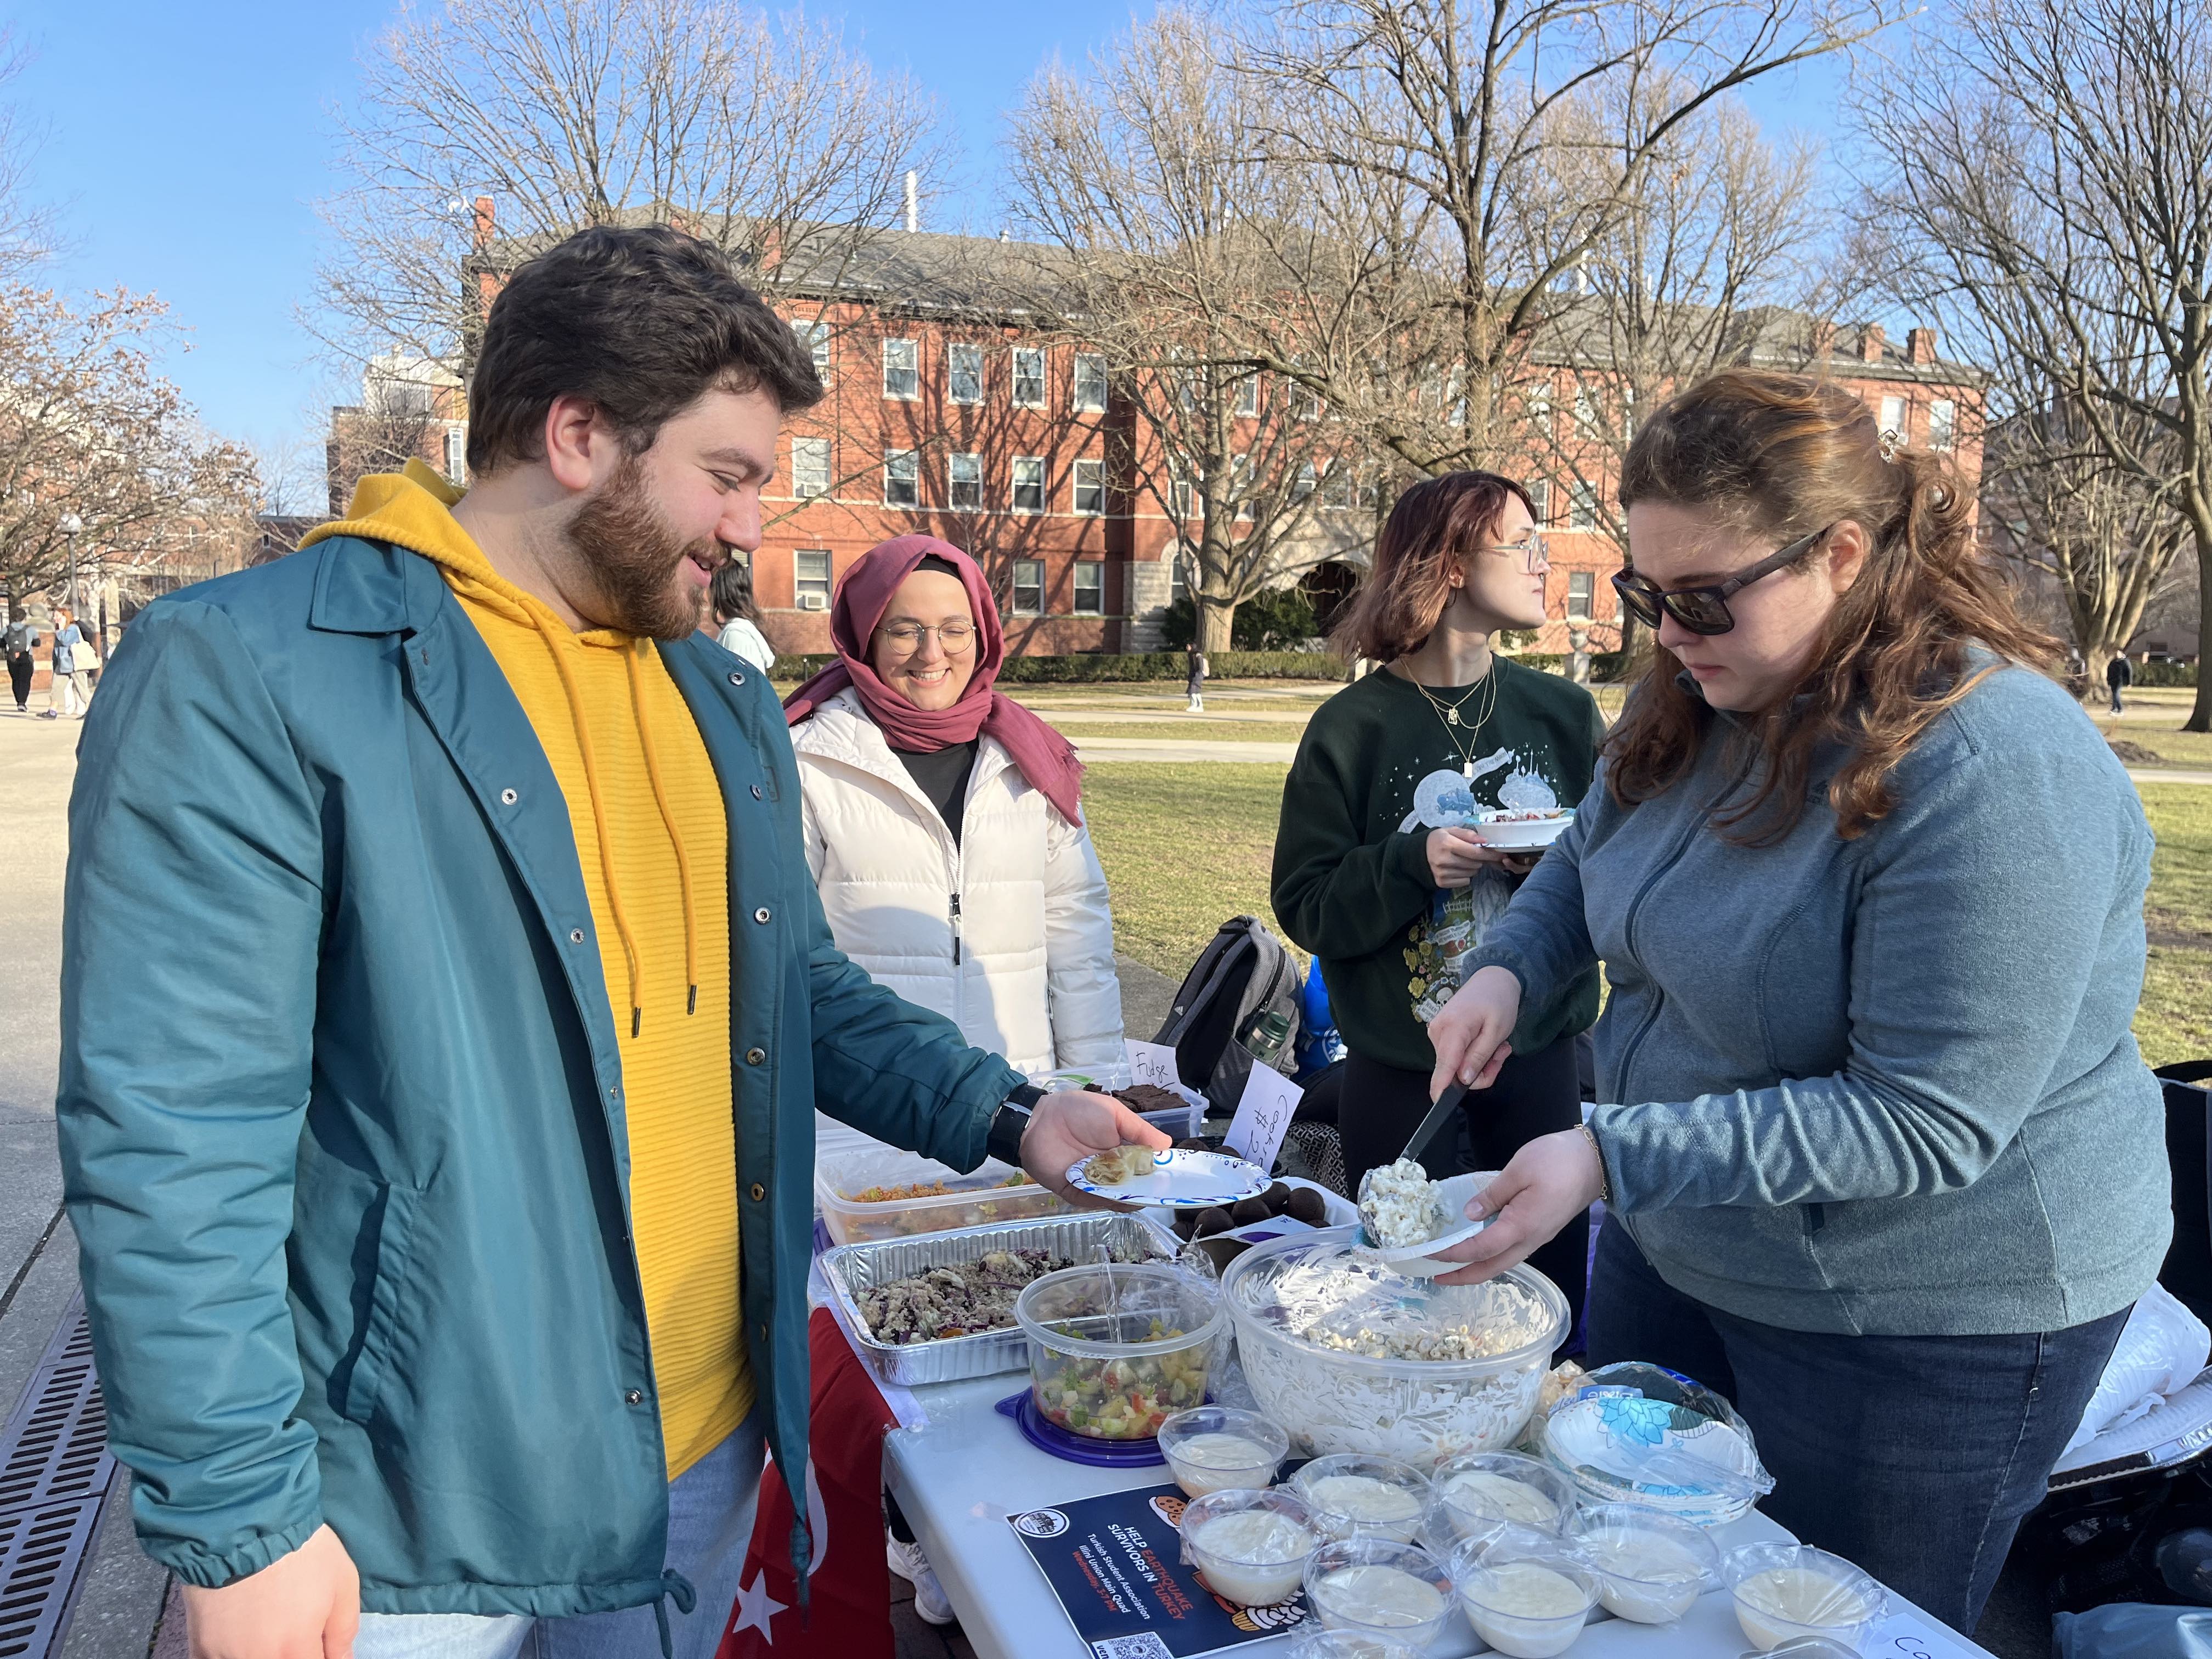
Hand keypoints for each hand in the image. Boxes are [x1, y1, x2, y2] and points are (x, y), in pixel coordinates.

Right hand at [184, 1524, 358, 1658]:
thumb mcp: (342, 1584)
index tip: (317, 1643)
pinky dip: (232, 1653)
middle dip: (291, 1652)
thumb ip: (343, 1631)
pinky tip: (240, 1636)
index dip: (320, 1656)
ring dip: (261, 1652)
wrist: (245, 1524)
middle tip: (293, 1628)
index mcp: (295, 1651)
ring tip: (266, 1624)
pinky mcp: (200, 1646)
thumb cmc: (302, 1552)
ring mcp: (226, 1657)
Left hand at [1020, 1090, 1172, 1208]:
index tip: (1178, 1178)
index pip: (1147, 1167)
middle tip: (1165, 1192)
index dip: (1161, 1173)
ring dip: (1133, 1197)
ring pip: (1119, 1197)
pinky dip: (1110, 1202)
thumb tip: (1167, 1145)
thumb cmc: (1076, 1111)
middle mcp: (1112, 1169)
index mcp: (1123, 1150)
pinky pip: (1097, 1201)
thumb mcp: (1113, 1113)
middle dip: (1150, 1190)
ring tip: (1147, 1196)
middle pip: (1136, 1186)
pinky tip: (1124, 1199)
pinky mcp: (1078, 1193)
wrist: (1038, 1120)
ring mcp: (1095, 1183)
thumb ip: (1139, 1130)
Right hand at [1426, 827, 1536, 885]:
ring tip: (1462, 860)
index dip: (1490, 853)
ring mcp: (1442, 872)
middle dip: (1479, 859)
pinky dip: (1465, 876)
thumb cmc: (1438, 840)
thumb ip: (1468, 834)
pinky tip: (1457, 868)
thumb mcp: (1450, 830)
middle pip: (1475, 863)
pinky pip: (1465, 881)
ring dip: (1472, 867)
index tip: (1500, 854)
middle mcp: (1444, 859)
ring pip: (1471, 873)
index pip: (1475, 852)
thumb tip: (1484, 841)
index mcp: (1447, 844)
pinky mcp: (1441, 882)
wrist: (1419, 854)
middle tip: (1473, 854)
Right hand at [1426, 964, 1520, 1097]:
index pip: (1444, 1065)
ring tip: (1496, 1045)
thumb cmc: (1498, 1001)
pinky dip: (1472, 1054)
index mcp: (1454, 1028)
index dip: (1441, 1086)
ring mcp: (1437, 1032)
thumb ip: (1479, 1056)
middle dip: (1480, 1071)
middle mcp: (1439, 1031)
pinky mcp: (1440, 1033)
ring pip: (1456, 1065)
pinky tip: (1485, 1041)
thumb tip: (1463, 1078)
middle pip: (1454, 1070)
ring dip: (1479, 1062)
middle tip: (1500, 1056)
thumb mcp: (1497, 1031)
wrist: (1492, 979)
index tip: (1438, 1102)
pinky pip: (1455, 1056)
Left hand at [1430, 1129, 1602, 1287]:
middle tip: (1436, 1276)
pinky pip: (1512, 1252)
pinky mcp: (1542, 1230)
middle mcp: (1530, 1240)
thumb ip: (1492, 1195)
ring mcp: (1538, 1237)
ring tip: (1454, 1265)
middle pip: (1492, 1268)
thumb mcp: (1518, 1169)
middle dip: (1463, 1276)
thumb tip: (1469, 1215)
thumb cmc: (1558, 1161)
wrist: (1596, 1161)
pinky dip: (1491, 1256)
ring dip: (1477, 1268)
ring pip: (1503, 1263)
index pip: (1480, 1249)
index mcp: (1521, 1227)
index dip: (1453, 1254)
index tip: (1430, 1254)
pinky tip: (1480, 1247)